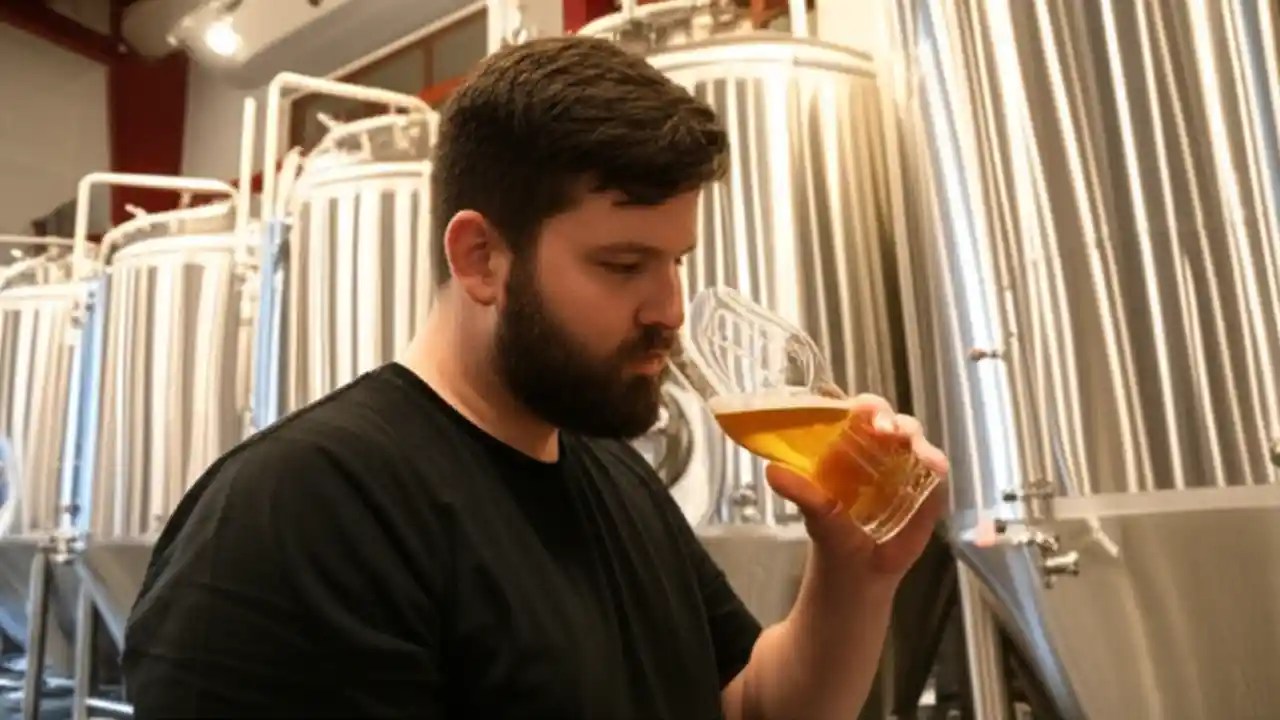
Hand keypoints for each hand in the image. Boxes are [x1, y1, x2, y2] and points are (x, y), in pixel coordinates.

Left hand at [764, 393, 949, 578]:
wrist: (859, 578)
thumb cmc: (833, 540)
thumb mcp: (817, 516)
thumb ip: (801, 493)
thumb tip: (772, 472)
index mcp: (842, 447)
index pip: (849, 412)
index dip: (854, 403)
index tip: (857, 407)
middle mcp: (873, 449)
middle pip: (884, 417)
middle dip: (886, 415)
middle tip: (885, 427)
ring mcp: (901, 465)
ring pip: (911, 436)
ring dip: (913, 435)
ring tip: (915, 448)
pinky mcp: (925, 486)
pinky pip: (933, 467)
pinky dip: (935, 462)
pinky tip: (934, 468)